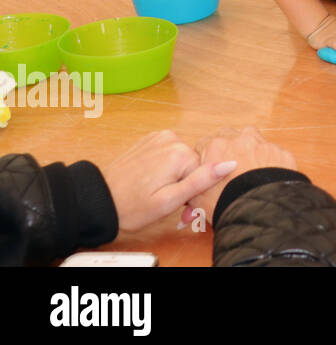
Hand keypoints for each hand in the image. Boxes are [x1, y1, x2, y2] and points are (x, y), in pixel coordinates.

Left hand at [102, 130, 238, 231]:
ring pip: (181, 158)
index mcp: (179, 153)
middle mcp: (171, 138)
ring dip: (175, 175)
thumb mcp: (170, 201)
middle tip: (168, 203)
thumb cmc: (130, 206)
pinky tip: (151, 180)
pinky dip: (164, 166)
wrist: (97, 201)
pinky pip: (168, 153)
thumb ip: (201, 181)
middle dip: (184, 182)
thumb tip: (229, 164)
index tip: (181, 207)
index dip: (194, 191)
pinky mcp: (149, 140)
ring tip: (157, 192)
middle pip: (193, 162)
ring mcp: (158, 137)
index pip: (205, 170)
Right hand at [182, 128, 296, 226]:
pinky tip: (266, 175)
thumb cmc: (227, 204)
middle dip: (226, 148)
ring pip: (251, 137)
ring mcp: (262, 144)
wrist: (260, 210)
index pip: (203, 144)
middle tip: (227, 167)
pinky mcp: (280, 152)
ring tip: (246, 166)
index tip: (208, 169)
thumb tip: (190, 203)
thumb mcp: (198, 200)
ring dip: (248, 147)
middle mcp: (238, 140)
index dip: (205, 158)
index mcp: (215, 148)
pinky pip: (272, 152)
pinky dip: (269, 161)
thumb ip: (192, 191)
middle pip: (227, 136)